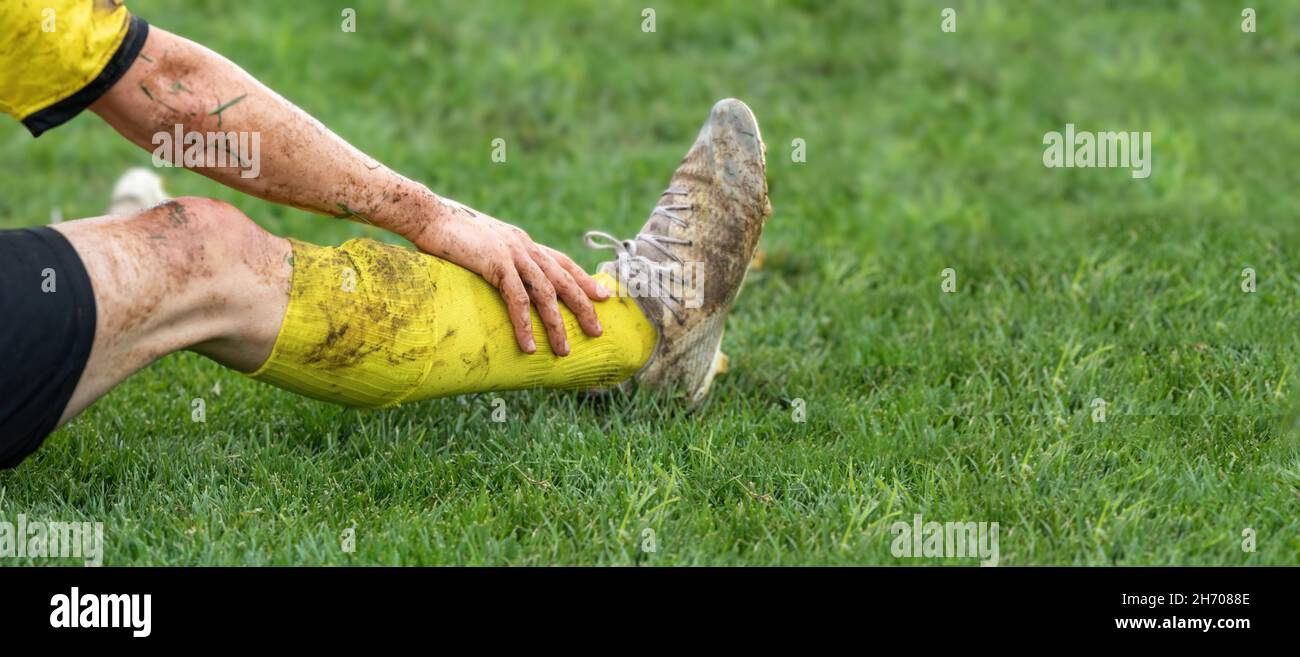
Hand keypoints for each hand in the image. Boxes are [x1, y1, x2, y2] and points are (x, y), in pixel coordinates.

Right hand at [407, 198, 610, 355]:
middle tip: (598, 331)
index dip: (583, 279)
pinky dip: (525, 324)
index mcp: (521, 241)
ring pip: (545, 294)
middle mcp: (523, 246)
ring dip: (556, 324)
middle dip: (583, 306)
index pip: (561, 261)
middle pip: (563, 279)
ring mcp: (511, 253)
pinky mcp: (495, 263)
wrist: (426, 214)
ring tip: (563, 351)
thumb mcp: (481, 244)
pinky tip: (529, 345)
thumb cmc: (447, 231)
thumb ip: (497, 259)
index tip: (603, 295)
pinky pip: (516, 299)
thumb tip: (499, 276)